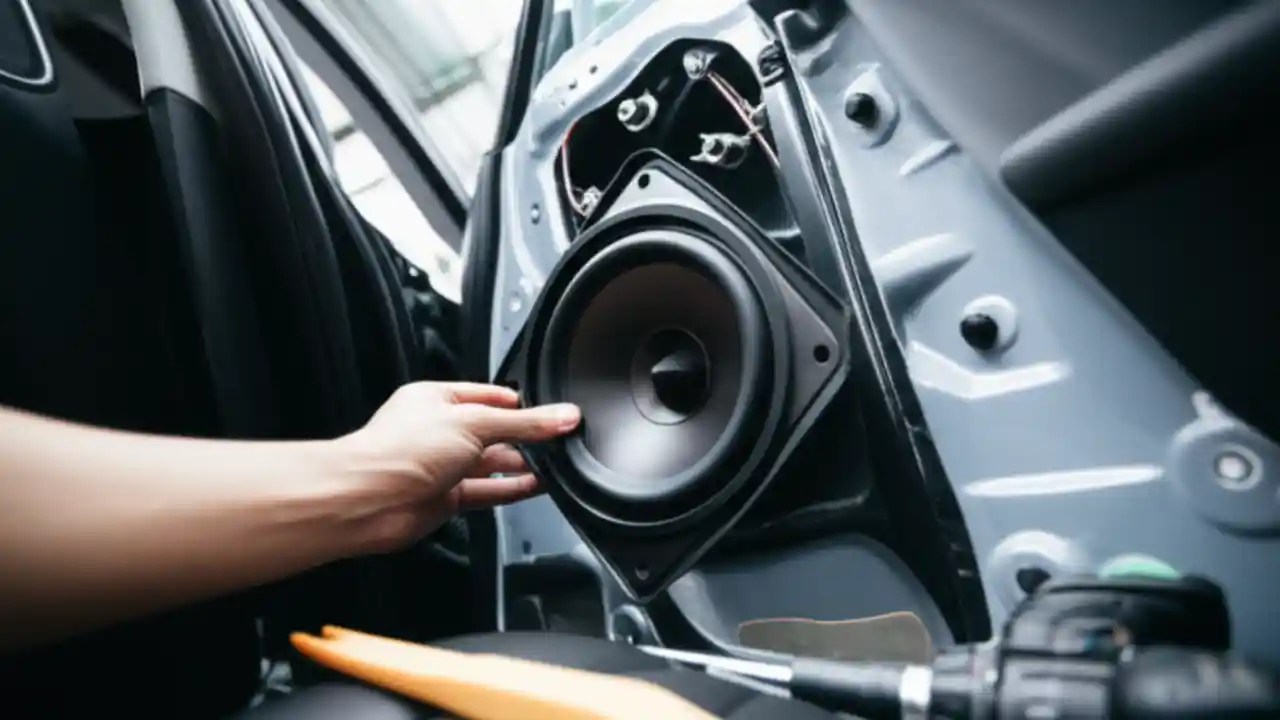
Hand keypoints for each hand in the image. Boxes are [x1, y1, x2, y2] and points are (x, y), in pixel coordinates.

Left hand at [332, 381, 579, 552]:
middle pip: (492, 430)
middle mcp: (438, 432)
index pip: (489, 396)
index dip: (521, 402)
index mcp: (436, 399)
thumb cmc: (398, 451)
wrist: (367, 500)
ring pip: (491, 463)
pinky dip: (512, 489)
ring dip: (522, 464)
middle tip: (560, 438)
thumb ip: (524, 423)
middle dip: (524, 435)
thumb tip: (562, 415)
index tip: (552, 410)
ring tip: (558, 463)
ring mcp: (441, 466)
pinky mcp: (444, 498)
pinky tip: (537, 486)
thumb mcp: (474, 424)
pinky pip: (487, 491)